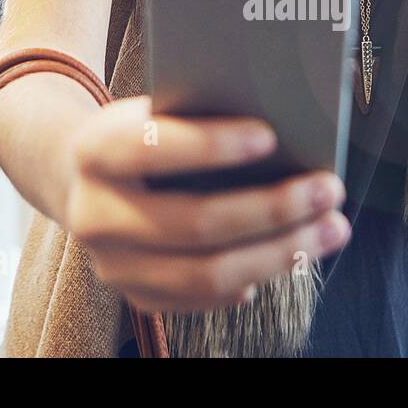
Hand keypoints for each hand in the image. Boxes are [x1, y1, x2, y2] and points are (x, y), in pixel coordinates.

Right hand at [61, 96, 349, 314]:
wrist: (77, 177)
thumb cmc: (136, 133)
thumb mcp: (149, 109)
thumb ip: (194, 114)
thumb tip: (280, 122)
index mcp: (94, 152)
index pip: (150, 147)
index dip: (209, 144)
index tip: (269, 135)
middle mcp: (95, 215)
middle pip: (194, 223)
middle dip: (272, 208)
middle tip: (328, 189)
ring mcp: (113, 265)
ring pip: (208, 273)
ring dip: (281, 253)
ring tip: (330, 228)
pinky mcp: (135, 296)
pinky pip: (206, 298)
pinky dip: (254, 277)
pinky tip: (290, 253)